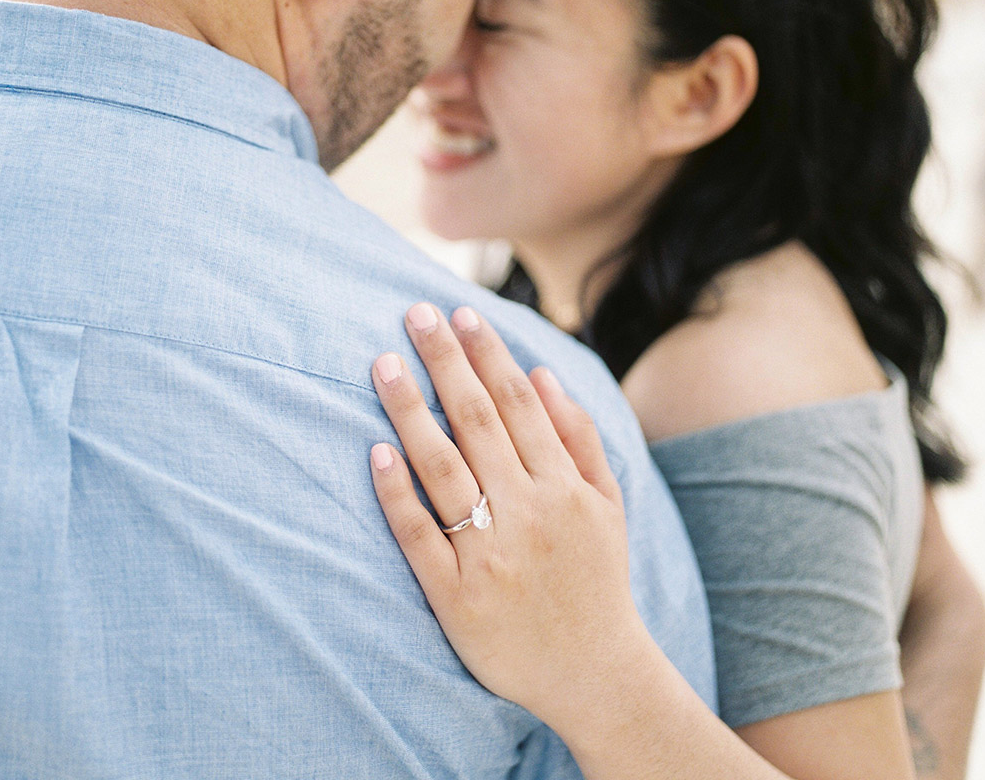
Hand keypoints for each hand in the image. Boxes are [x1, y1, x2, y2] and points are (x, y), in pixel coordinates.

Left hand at [369, 303, 648, 735]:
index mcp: (565, 487)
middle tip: (414, 313)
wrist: (595, 674)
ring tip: (384, 363)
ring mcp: (489, 555)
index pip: (517, 404)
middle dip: (446, 361)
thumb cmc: (597, 580)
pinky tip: (376, 452)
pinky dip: (397, 493)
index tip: (458, 311)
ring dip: (412, 412)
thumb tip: (542, 374)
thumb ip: (581, 439)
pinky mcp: (455, 597)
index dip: (486, 353)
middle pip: (477, 423)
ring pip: (444, 469)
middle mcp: (527, 514)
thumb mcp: (609, 506)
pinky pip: (420, 536)